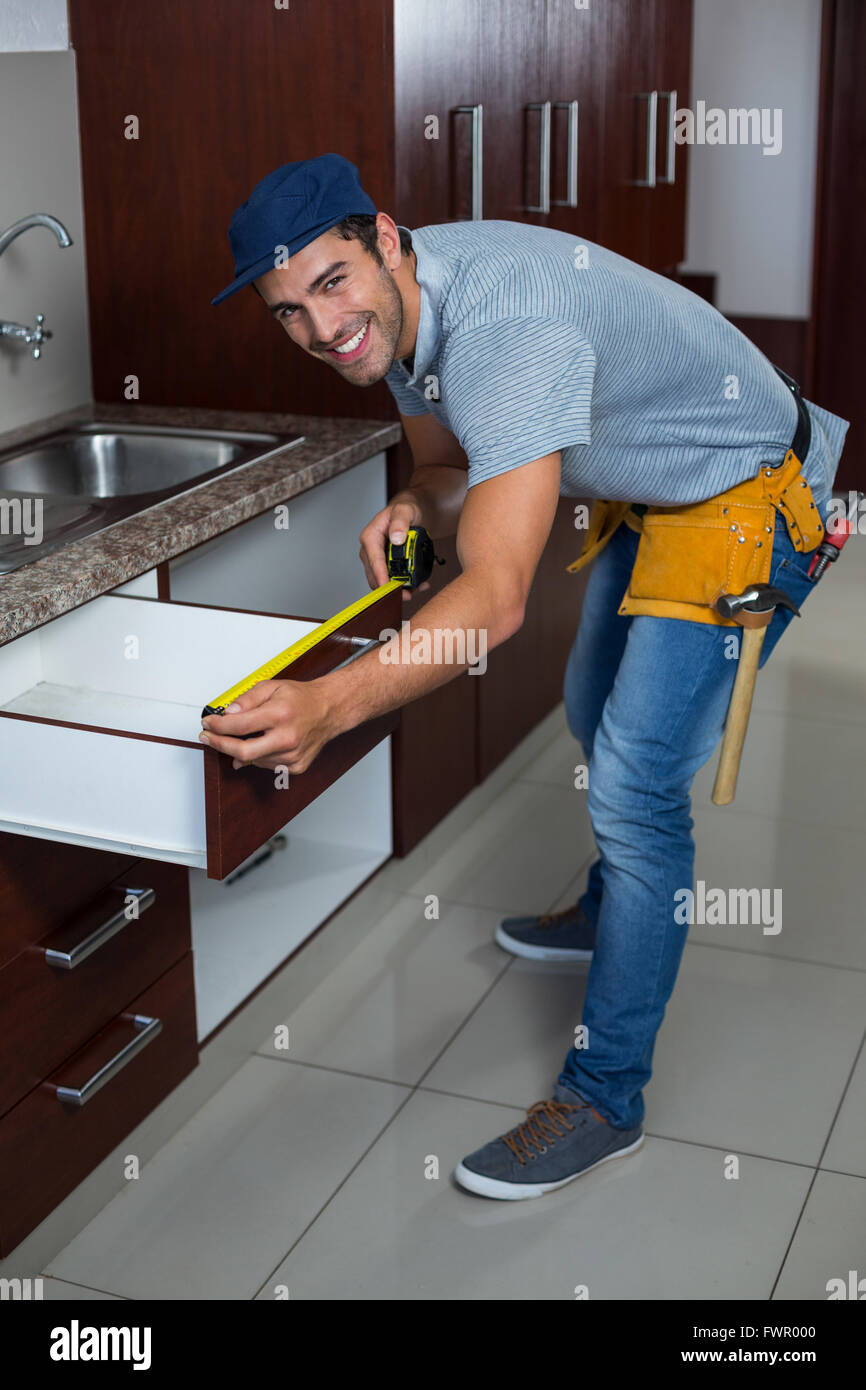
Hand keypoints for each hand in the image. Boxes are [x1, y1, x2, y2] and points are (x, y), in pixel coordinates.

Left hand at [198, 678, 335, 772]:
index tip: (208, 724)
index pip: (239, 725)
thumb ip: (247, 699)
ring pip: (254, 760)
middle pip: (243, 751)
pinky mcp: (296, 766)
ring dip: (241, 749)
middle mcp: (288, 737)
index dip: (218, 726)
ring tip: (240, 736)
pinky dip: (258, 756)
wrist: (329, 710)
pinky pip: (267, 765)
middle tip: (208, 738)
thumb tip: (227, 714)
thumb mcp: (271, 687)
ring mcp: (293, 755)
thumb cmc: (301, 698)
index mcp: (280, 714)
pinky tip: (261, 744)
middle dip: (220, 745)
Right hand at [359, 493, 431, 601]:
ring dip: (401, 588)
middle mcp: (370, 550)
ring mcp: (378, 559)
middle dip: (391, 588)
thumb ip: (400, 521)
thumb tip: (396, 538)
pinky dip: (406, 584)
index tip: (388, 588)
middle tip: (409, 594)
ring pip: (384, 581)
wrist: (413, 511)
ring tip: (420, 587)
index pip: (374, 560)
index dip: (380, 576)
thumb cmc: (407, 508)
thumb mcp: (405, 510)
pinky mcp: (387, 565)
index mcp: (370, 537)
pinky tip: (421, 583)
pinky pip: (392, 579)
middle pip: (375, 576)